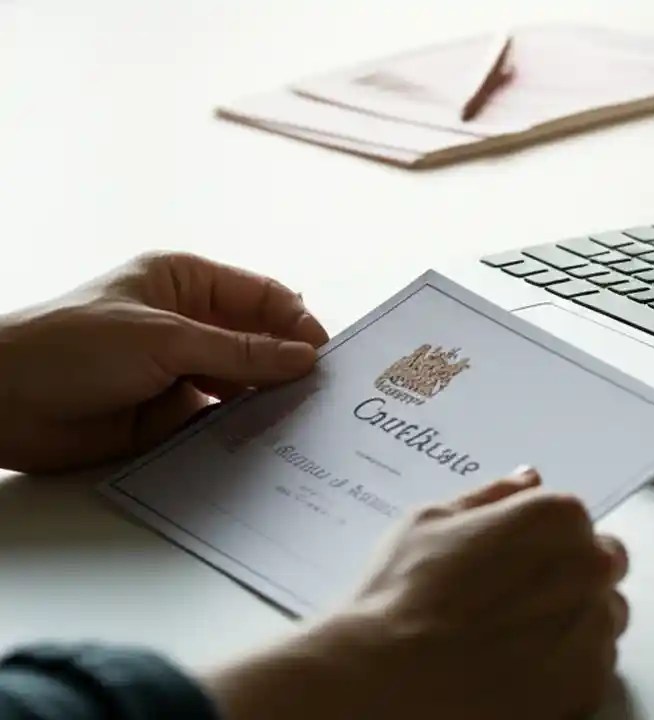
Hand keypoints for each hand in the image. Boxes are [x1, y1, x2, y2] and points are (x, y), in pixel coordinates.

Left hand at [0, 252, 328, 472]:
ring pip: (243, 387)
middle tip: (325, 397)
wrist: (0, 402)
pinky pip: (219, 423)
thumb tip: (306, 357)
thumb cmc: (71, 346)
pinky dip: (239, 433)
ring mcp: (179, 371)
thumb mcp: (163, 338)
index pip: (261, 296)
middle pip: (259, 343)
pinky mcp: (169, 416)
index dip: (296, 322)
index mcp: (185, 282)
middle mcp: (188, 324)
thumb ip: (239, 352)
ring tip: (302, 425)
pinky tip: (264, 446)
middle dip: (288, 366)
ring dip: (267, 403)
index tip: (324, 356)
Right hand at [205, 468, 629, 719]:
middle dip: (567, 576)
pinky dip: (564, 669)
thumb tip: (526, 481)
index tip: (509, 560)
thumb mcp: (430, 521)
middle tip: (509, 601)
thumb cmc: (402, 600)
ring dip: (571, 622)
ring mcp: (596, 631)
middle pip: (598, 566)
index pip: (573, 519)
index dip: (539, 540)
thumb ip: (491, 496)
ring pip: (601, 619)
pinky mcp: (589, 686)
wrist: (389, 685)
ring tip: (509, 641)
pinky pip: (592, 669)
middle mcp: (590, 569)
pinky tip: (517, 672)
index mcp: (558, 519)